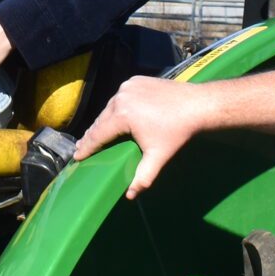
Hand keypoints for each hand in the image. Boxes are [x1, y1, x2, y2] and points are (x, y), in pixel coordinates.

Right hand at [76, 74, 208, 199]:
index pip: (98, 134)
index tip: (76, 156)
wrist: (197, 105)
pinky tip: (114, 115)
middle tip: (82, 146)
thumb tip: (130, 196)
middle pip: (101, 120)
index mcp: (122, 115)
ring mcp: (128, 86)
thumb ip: (143, 177)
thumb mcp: (158, 156)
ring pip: (110, 107)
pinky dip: (117, 106)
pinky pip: (121, 96)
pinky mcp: (136, 80)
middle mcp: (120, 97)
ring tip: (97, 132)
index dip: (87, 147)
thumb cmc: (177, 132)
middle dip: (92, 134)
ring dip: (104, 120)